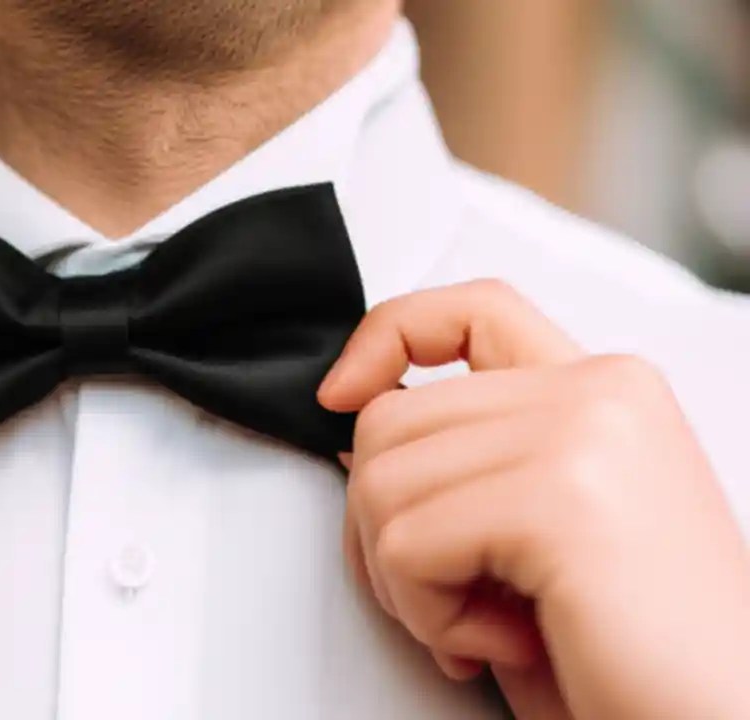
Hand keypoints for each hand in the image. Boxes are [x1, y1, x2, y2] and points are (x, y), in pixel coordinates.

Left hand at [318, 280, 749, 718]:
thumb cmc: (636, 650)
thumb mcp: (542, 528)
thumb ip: (470, 460)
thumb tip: (357, 426)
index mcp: (605, 392)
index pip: (472, 310)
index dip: (389, 335)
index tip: (341, 393)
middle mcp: (600, 395)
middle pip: (390, 419)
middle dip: (381, 526)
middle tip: (445, 596)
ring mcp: (583, 436)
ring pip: (379, 481)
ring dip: (405, 582)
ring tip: (484, 622)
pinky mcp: (560, 500)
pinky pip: (405, 544)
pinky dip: (429, 614)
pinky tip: (505, 641)